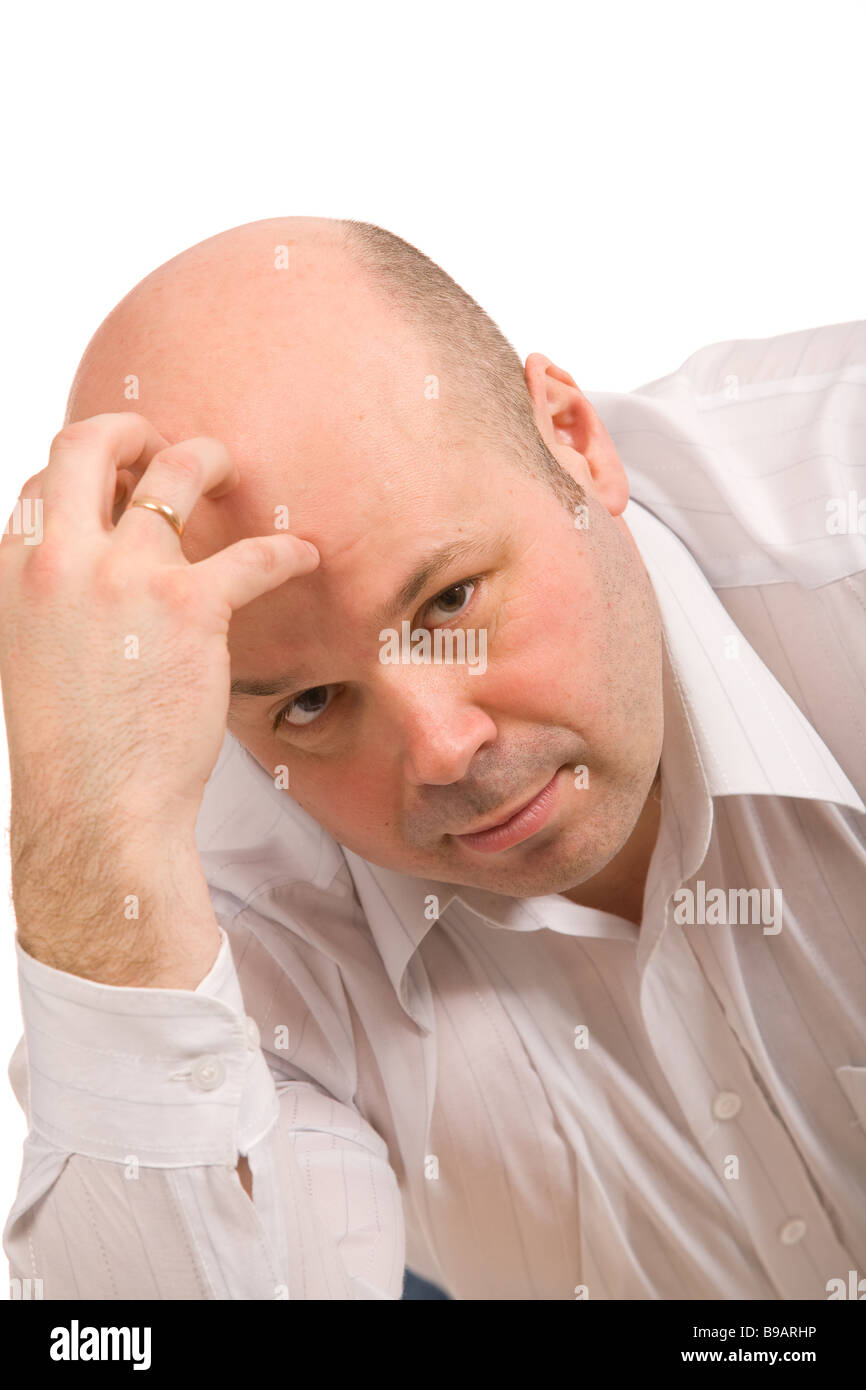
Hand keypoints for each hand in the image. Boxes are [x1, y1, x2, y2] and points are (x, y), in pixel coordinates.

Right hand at [0, 413, 318, 982]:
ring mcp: (124, 574)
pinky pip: (254, 553)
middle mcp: (60, 558)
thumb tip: (89, 578)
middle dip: (129, 428)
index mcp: (14, 571)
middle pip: (88, 444)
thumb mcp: (30, 655)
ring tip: (230, 472)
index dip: (86, 474)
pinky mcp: (190, 604)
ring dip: (209, 461)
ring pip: (175, 472)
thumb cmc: (74, 749)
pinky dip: (287, 551)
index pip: (43, 482)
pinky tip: (303, 556)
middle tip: (160, 442)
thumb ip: (53, 602)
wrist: (97, 810)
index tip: (117, 484)